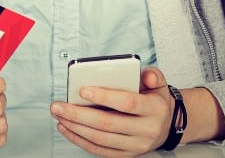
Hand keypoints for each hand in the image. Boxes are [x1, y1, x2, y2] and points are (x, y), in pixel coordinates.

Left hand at [49, 67, 171, 156]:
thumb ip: (152, 74)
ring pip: (100, 139)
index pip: (127, 103)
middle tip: (58, 106)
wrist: (167, 125)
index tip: (82, 91)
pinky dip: (81, 140)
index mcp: (154, 109)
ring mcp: (135, 145)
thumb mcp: (159, 83)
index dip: (104, 97)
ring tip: (59, 116)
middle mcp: (146, 130)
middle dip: (78, 114)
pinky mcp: (126, 154)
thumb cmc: (155, 100)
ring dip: (75, 128)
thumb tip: (145, 74)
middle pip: (107, 123)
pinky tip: (68, 129)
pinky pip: (100, 150)